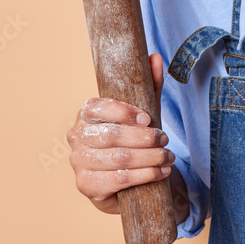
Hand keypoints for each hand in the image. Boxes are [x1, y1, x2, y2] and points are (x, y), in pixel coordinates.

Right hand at [66, 53, 174, 213]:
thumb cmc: (131, 139)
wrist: (123, 180)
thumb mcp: (142, 112)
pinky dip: (145, 175)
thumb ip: (148, 85)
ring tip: (168, 157)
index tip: (148, 118)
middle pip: (111, 136)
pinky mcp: (86, 186)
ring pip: (118, 159)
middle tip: (165, 140)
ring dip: (150, 158)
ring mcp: (78, 162)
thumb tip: (154, 57)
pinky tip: (161, 172)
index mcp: (86, 113)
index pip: (98, 107)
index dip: (123, 112)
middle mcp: (76, 136)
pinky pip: (118, 180)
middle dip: (144, 138)